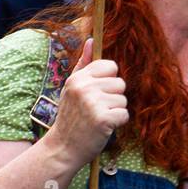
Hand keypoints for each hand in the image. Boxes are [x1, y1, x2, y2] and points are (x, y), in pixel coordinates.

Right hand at [46, 38, 127, 168]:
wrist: (63, 148)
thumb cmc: (70, 117)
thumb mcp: (72, 88)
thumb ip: (83, 64)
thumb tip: (92, 40)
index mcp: (79, 78)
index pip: (110, 66)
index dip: (109, 81)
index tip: (98, 93)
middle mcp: (85, 87)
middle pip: (120, 83)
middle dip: (113, 98)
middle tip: (97, 110)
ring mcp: (94, 103)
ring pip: (123, 100)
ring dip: (115, 111)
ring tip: (98, 119)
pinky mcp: (103, 119)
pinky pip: (124, 115)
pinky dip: (118, 124)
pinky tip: (103, 128)